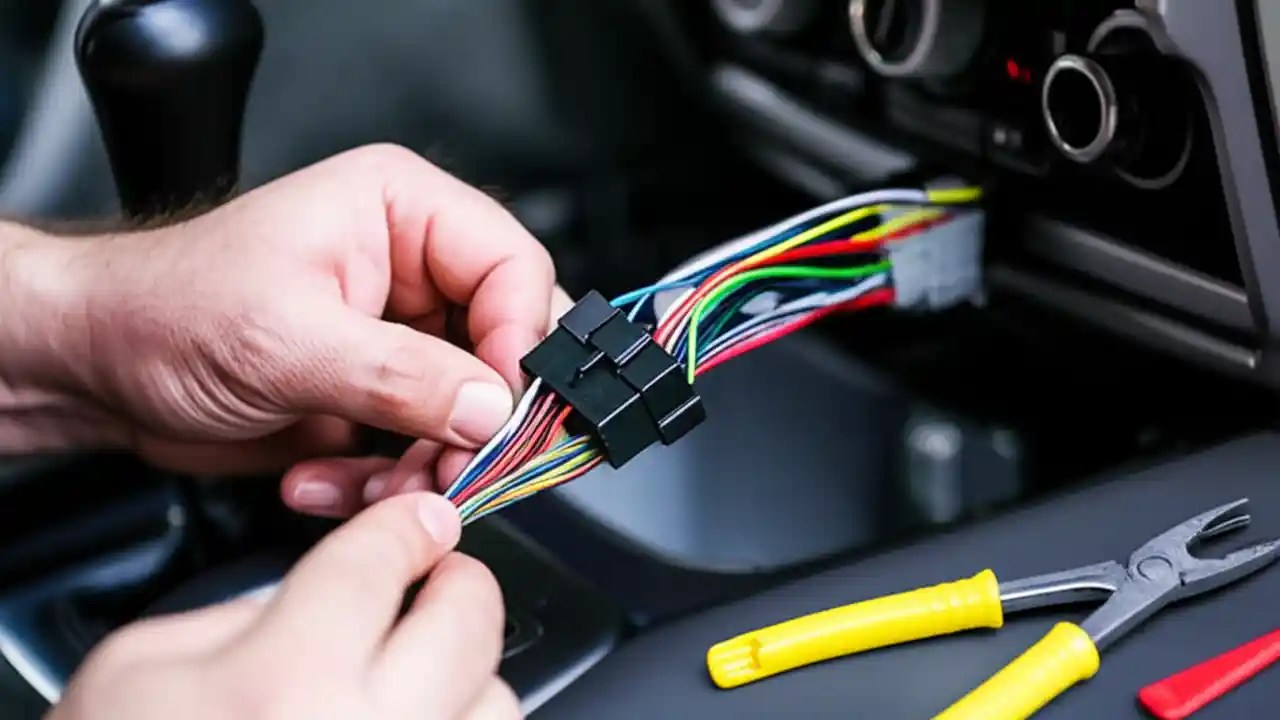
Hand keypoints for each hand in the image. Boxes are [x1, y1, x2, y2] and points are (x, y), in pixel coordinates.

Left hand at [0, 144, 568, 514]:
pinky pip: (428, 447)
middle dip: (481, 418)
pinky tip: (330, 479)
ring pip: (474, 410)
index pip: (513, 268)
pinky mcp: (383, 396)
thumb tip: (491, 408)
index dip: (520, 343)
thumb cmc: (165, 310)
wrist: (99, 370)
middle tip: (460, 463)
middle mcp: (413, 269)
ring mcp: (401, 337)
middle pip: (506, 345)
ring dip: (431, 462)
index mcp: (402, 210)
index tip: (500, 410)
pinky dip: (389, 480)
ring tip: (379, 482)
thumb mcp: (287, 339)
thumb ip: (400, 376)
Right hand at [49, 493, 517, 719]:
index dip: (406, 526)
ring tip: (423, 668)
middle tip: (432, 578)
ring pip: (496, 702)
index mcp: (282, 681)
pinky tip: (416, 716)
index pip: (379, 562)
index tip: (419, 521)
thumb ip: (241, 610)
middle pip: (469, 622)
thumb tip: (324, 589)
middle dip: (458, 582)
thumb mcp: (137, 670)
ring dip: (468, 670)